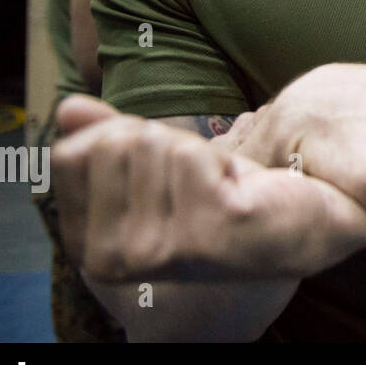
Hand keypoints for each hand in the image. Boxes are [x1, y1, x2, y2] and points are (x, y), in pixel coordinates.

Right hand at [51, 96, 365, 281]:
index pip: (69, 153)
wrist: (296, 230)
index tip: (160, 166)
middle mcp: (113, 258)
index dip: (122, 139)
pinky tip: (240, 187)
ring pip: (153, 143)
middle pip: (115, 143)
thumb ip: (106, 141)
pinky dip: (223, 157)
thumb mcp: (154, 169)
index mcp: (88, 246)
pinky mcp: (206, 232)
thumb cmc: (221, 196)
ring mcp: (157, 250)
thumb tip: (69, 106)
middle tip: (199, 176)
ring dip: (197, 151)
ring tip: (220, 183)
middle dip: (164, 142)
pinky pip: (193, 155)